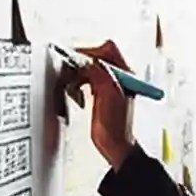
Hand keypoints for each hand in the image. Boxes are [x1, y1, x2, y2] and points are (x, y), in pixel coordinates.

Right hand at [65, 40, 136, 168]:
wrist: (114, 145)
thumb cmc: (116, 126)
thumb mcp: (108, 96)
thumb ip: (99, 75)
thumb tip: (87, 61)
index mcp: (125, 74)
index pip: (108, 50)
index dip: (90, 51)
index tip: (75, 60)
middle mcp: (117, 77)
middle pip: (96, 58)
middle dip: (81, 64)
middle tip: (70, 73)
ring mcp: (108, 85)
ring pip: (89, 69)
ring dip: (77, 76)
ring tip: (74, 87)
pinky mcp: (99, 94)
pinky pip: (85, 81)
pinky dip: (77, 85)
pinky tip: (76, 94)